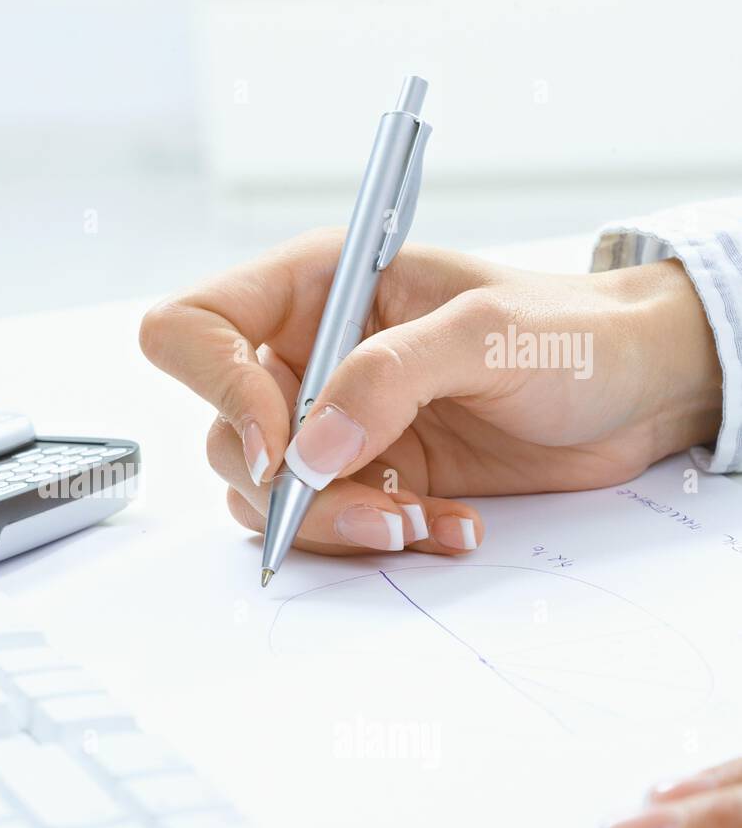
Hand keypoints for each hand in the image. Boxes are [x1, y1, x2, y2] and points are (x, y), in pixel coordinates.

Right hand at [139, 230, 721, 554]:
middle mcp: (305, 356)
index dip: (216, 389)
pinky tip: (445, 524)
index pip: (194, 328)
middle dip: (294, 488)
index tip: (284, 448)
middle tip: (376, 504)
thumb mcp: (484, 332)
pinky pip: (326, 526)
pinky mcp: (362, 477)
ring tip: (419, 521)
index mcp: (313, 289)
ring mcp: (329, 423)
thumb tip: (305, 451)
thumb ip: (387, 379)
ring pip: (266, 495)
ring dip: (337, 524)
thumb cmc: (569, 330)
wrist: (633, 391)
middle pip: (226, 434)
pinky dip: (378, 538)